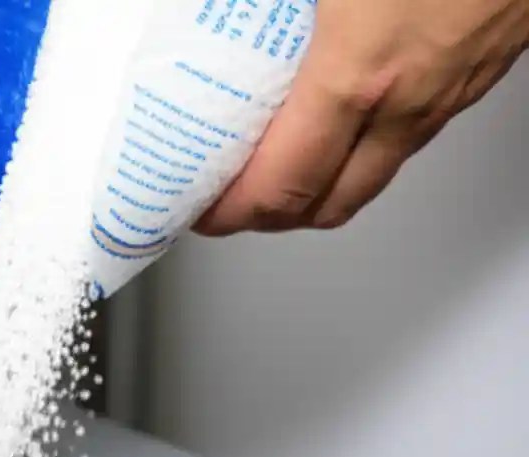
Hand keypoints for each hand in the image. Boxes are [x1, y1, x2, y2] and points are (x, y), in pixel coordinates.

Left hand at [195, 0, 527, 234]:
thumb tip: (215, 3)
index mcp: (354, 75)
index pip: (281, 186)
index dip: (233, 213)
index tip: (200, 210)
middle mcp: (403, 102)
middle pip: (326, 205)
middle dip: (268, 217)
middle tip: (227, 201)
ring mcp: (445, 95)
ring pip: (372, 176)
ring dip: (318, 186)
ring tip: (272, 164)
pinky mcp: (473, 78)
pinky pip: (406, 138)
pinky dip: (360, 149)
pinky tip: (335, 114)